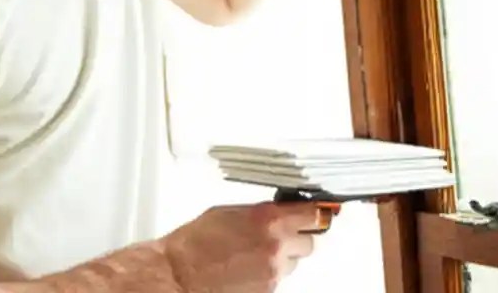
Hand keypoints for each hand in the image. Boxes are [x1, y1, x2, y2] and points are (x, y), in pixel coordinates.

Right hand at [161, 202, 331, 291]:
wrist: (177, 276)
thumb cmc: (194, 245)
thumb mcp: (227, 213)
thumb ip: (259, 214)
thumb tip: (277, 214)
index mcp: (268, 220)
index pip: (313, 214)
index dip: (316, 215)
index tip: (319, 214)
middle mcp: (276, 246)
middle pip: (309, 243)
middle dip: (296, 240)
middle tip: (278, 239)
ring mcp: (273, 272)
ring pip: (292, 265)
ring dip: (280, 260)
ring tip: (251, 258)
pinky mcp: (267, 292)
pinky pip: (277, 282)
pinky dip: (266, 277)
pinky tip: (244, 272)